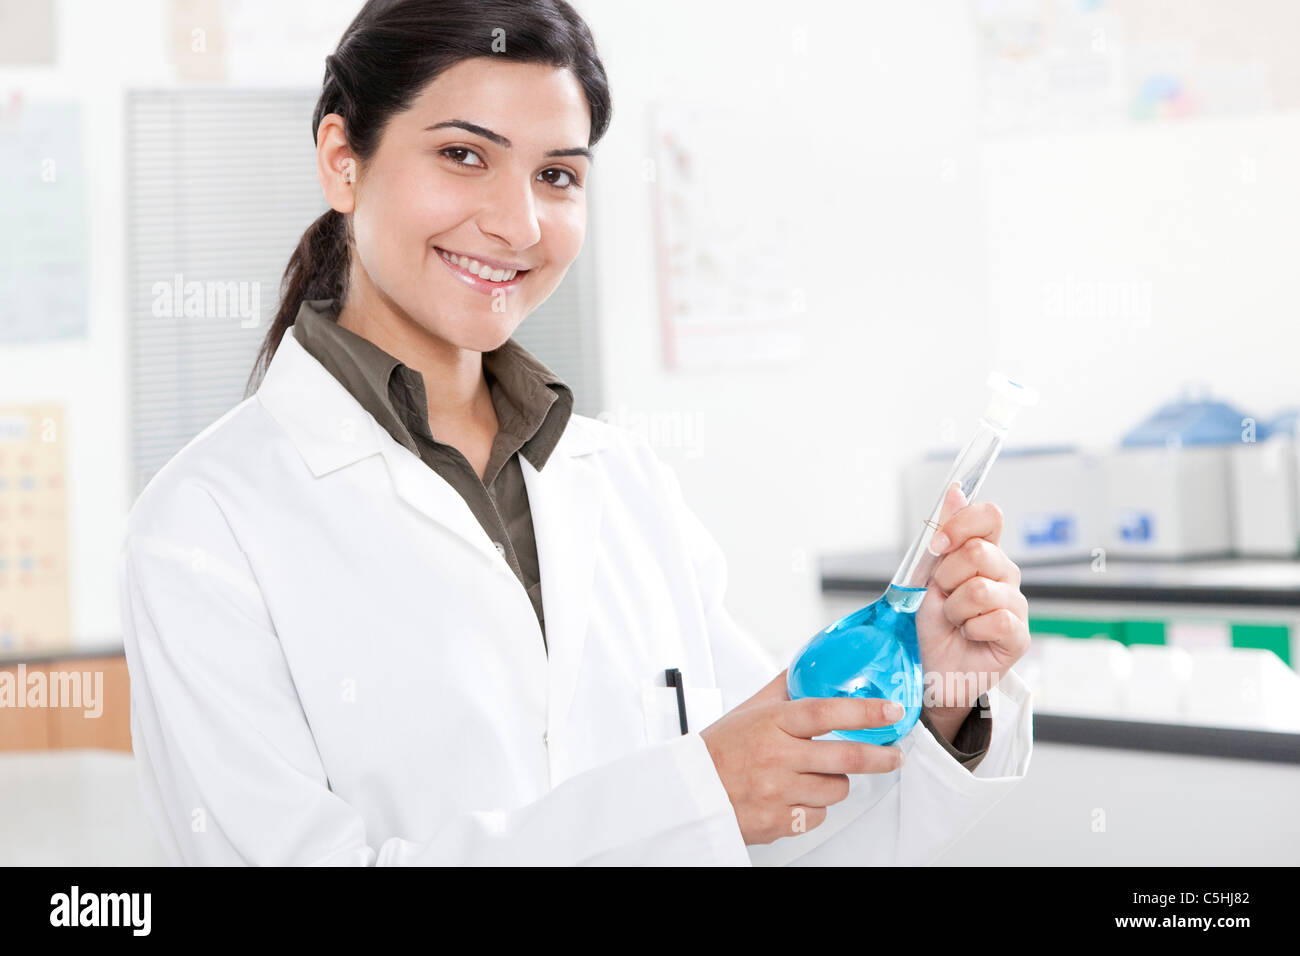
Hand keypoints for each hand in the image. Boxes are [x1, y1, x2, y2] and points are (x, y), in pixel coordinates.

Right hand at [699, 670, 904, 844]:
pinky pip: (818, 816)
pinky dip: (813, 808)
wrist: (689, 792)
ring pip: (836, 790)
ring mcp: (778, 792)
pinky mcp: (777, 822)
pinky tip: (794, 797)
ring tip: (813, 776)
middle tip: (893, 756)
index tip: (893, 710)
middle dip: (881, 757)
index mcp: (772, 723)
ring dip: (834, 783)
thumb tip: (808, 668)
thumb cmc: (720, 748)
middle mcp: (777, 757)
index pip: (827, 712)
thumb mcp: (749, 710)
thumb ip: (783, 689)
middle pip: (846, 758)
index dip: (865, 712)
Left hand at [915, 483, 1030, 721]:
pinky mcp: (1019, 635)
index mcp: (986, 553)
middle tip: (944, 597)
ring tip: (955, 621)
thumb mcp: (930, 575)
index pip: (990, 516)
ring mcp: (1016, 603)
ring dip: (954, 609)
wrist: (935, 667)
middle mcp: (1006, 574)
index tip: (938, 545)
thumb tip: (955, 490)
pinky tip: (970, 636)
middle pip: (979, 552)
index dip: (962, 524)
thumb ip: (945, 536)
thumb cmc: (935, 623)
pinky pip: (996, 619)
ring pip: (981, 589)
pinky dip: (971, 629)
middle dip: (947, 577)